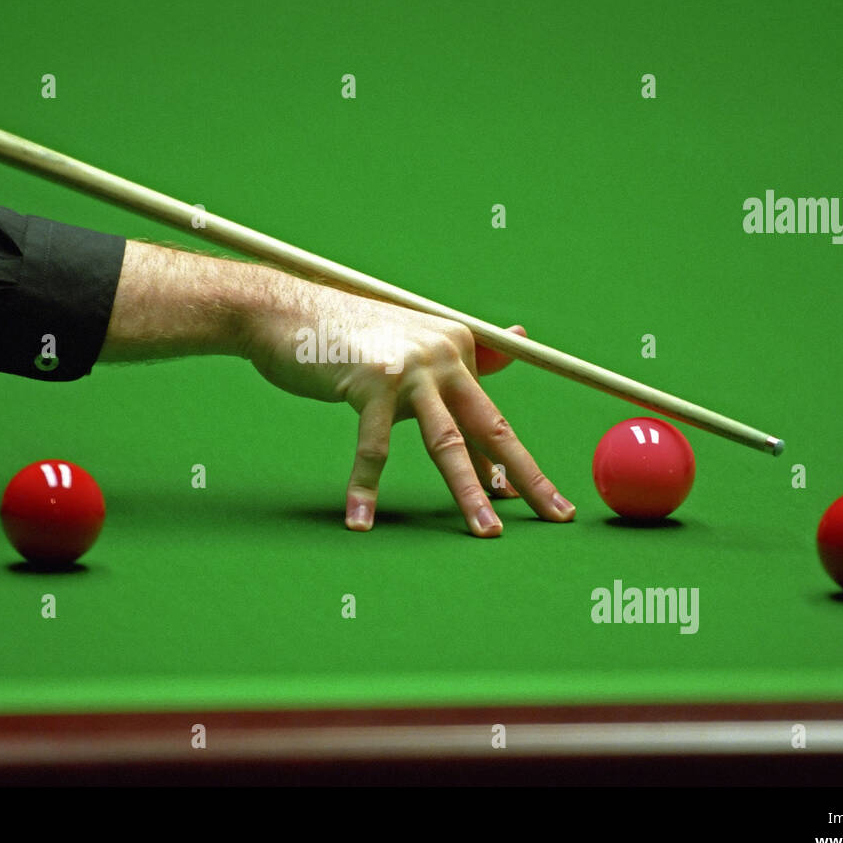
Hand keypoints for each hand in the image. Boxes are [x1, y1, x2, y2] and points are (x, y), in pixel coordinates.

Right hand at [243, 276, 575, 536]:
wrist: (285, 310)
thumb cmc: (346, 337)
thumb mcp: (409, 346)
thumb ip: (459, 358)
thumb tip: (520, 342)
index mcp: (458, 345)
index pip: (490, 416)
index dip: (511, 463)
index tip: (533, 500)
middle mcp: (444, 353)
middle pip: (492, 427)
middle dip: (527, 476)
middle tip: (556, 515)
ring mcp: (409, 368)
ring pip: (447, 442)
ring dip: (468, 492)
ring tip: (486, 532)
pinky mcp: (371, 382)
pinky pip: (374, 448)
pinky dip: (364, 488)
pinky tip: (360, 521)